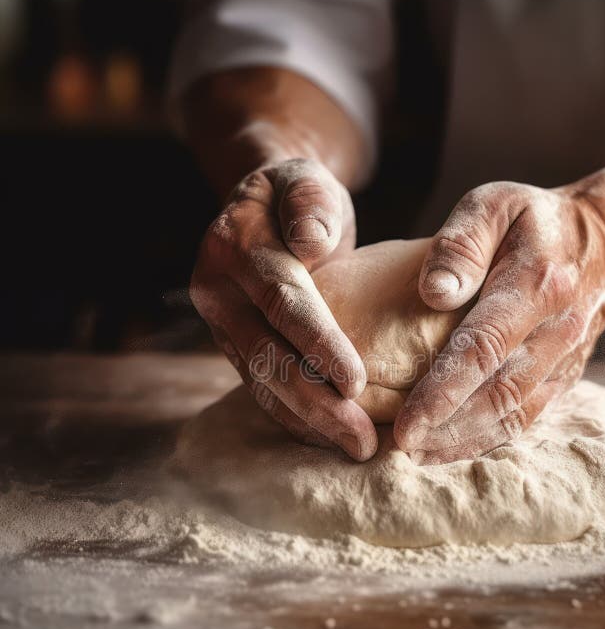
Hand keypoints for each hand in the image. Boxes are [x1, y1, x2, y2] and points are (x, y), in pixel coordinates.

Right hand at [190, 158, 377, 460]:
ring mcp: (221, 325)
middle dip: (316, 403)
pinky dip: (296, 418)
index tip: (356, 383)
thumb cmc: (299, 194)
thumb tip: (313, 241)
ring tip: (356, 449)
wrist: (265, 208)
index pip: (280, 299)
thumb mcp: (305, 179)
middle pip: (267, 355)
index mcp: (234, 245)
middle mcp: (218, 290)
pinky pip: (263, 388)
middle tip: (363, 441)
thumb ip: (309, 200)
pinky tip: (330, 439)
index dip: (318, 342)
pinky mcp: (234, 347)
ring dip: (309, 422)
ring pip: (262, 382)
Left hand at [394, 182, 604, 463]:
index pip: (485, 347)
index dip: (444, 390)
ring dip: (464, 441)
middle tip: (397, 450)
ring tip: (414, 460)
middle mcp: (557, 330)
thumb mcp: (495, 204)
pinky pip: (527, 416)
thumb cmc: (532, 221)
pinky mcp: (565, 377)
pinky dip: (488, 439)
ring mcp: (565, 359)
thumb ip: (462, 243)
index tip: (406, 423)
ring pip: (513, 414)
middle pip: (498, 392)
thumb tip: (433, 293)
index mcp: (536, 284)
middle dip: (446, 427)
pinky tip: (450, 451)